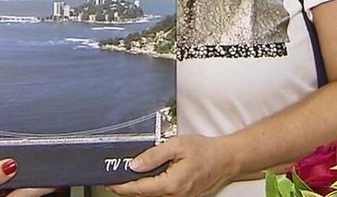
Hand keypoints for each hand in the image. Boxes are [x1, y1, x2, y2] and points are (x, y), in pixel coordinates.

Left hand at [109, 135, 239, 196]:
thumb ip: (153, 155)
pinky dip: (152, 190)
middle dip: (128, 188)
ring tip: (130, 178)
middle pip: (144, 196)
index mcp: (170, 184)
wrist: (226, 160)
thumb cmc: (205, 151)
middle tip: (116, 177)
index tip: (110, 183)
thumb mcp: (177, 145)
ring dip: (140, 190)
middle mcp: (174, 196)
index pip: (139, 189)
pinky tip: (149, 180)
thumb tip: (134, 165)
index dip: (122, 186)